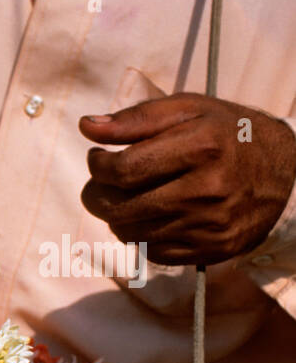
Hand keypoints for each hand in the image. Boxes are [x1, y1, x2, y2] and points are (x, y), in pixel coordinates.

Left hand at [79, 93, 295, 264]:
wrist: (289, 172)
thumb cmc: (229, 134)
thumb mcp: (190, 110)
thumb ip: (136, 119)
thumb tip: (87, 127)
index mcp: (202, 147)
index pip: (122, 170)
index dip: (97, 166)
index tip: (97, 158)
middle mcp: (207, 190)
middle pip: (119, 207)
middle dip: (97, 195)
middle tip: (101, 183)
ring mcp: (209, 225)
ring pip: (129, 233)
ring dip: (116, 216)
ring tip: (127, 196)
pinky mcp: (210, 250)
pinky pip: (151, 251)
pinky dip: (140, 234)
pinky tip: (152, 215)